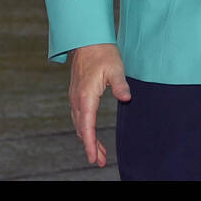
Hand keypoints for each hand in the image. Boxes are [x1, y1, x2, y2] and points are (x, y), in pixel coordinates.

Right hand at [68, 43, 131, 166]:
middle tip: (101, 161)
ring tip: (99, 152)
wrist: (87, 38)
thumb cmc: (102, 52)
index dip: (90, 144)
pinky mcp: (76, 93)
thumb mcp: (116, 68)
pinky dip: (84, 128)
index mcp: (86, 96)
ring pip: (79, 123)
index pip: (87, 126)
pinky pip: (79, 116)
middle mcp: (77, 99)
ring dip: (88, 138)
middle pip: (82, 129)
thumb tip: (126, 98)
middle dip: (91, 146)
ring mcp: (75, 96)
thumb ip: (120, 84)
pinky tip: (90, 132)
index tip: (94, 159)